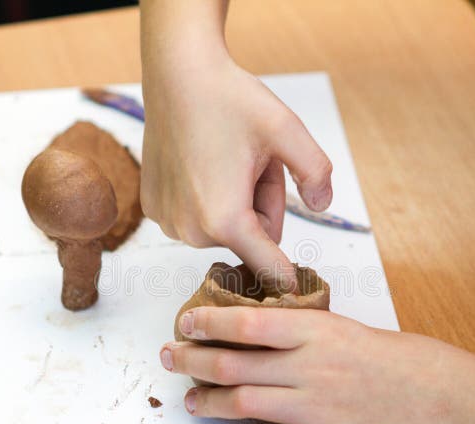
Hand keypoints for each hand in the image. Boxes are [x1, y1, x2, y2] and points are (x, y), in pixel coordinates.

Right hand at [141, 26, 331, 290]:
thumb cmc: (231, 99)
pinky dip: (206, 198)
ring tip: (226, 158)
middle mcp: (190, 230)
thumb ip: (316, 173)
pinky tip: (201, 162)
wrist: (178, 74)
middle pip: (250, 239)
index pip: (269, 267)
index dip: (287, 278)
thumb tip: (321, 207)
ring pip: (223, 229)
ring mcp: (168, 222)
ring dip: (234, 203)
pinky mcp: (153, 210)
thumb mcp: (288, 130)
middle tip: (254, 163)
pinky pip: (196, 218)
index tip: (297, 298)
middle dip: (260, 209)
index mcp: (226, 220)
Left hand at [160, 306, 474, 423]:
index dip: (208, 323)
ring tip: (192, 402)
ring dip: (209, 404)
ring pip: (244, 405)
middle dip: (192, 361)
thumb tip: (261, 335)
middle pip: (234, 365)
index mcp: (320, 332)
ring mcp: (321, 409)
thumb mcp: (355, 331)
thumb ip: (307, 335)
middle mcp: (313, 368)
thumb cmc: (410, 362)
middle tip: (170, 360)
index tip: (186, 324)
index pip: (248, 322)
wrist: (456, 401)